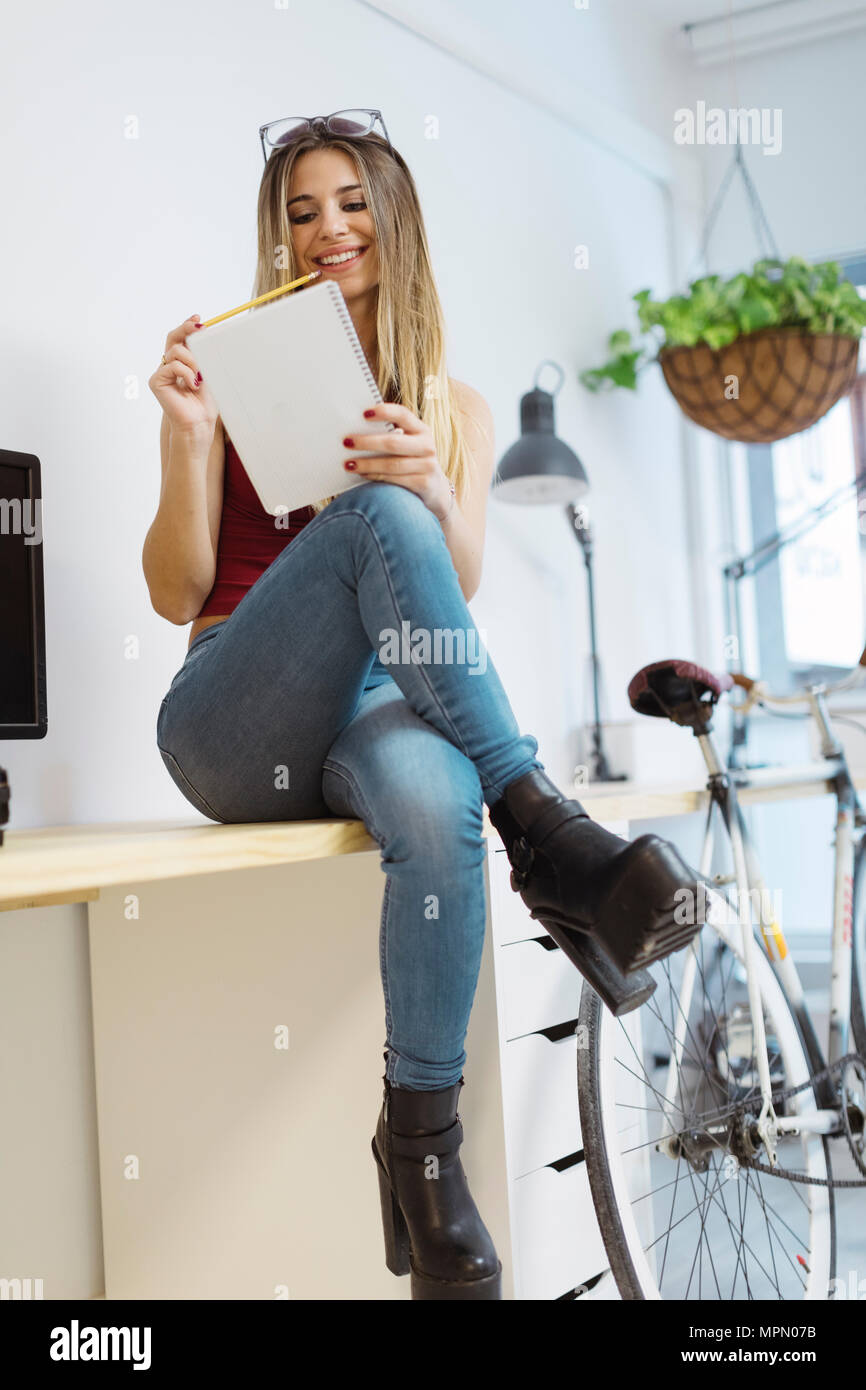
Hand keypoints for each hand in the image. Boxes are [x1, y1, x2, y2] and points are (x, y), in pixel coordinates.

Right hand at [148, 315, 217, 433]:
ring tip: (200, 377)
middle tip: (199, 326)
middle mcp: (169, 366)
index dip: (187, 326)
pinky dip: (186, 373)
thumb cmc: (205, 403)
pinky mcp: (156, 381)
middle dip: (185, 328)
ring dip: (193, 361)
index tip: (199, 319)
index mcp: (182, 363)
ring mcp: (161, 373)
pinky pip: (172, 366)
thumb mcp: (208, 373)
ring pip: (176, 351)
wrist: (199, 423)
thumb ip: (203, 355)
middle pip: (173, 338)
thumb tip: (205, 334)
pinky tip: (193, 385)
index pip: (181, 339)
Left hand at [342, 403, 453, 520]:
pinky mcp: (424, 483)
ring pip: (391, 464)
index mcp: (421, 429)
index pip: (403, 415)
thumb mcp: (407, 445)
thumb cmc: (411, 461)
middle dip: (367, 442)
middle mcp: (427, 445)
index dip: (384, 412)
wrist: (434, 488)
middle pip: (393, 442)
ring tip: (348, 464)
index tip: (363, 414)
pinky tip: (363, 475)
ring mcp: (428, 465)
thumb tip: (356, 430)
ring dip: (367, 464)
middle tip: (346, 442)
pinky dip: (376, 477)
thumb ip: (390, 435)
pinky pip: (395, 480)